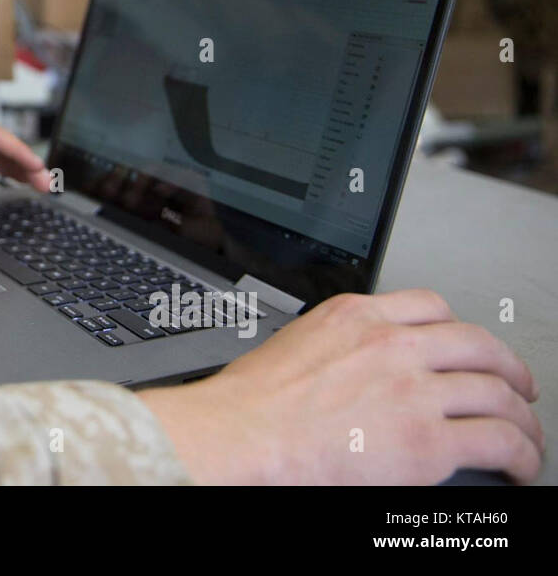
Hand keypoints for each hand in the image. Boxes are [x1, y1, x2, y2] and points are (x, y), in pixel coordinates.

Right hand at [137, 289, 542, 483]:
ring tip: (527, 435)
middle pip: (478, 344)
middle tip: (517, 385)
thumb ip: (337, 344)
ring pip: (498, 393)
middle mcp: (393, 344)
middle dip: (507, 367)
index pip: (430, 307)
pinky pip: (499, 440)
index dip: (460, 330)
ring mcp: (414, 390)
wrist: (242, 436)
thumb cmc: (251, 403)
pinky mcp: (428, 440)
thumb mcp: (295, 343)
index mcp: (356, 315)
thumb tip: (357, 367)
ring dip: (522, 417)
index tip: (465, 346)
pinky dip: (522, 454)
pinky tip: (521, 464)